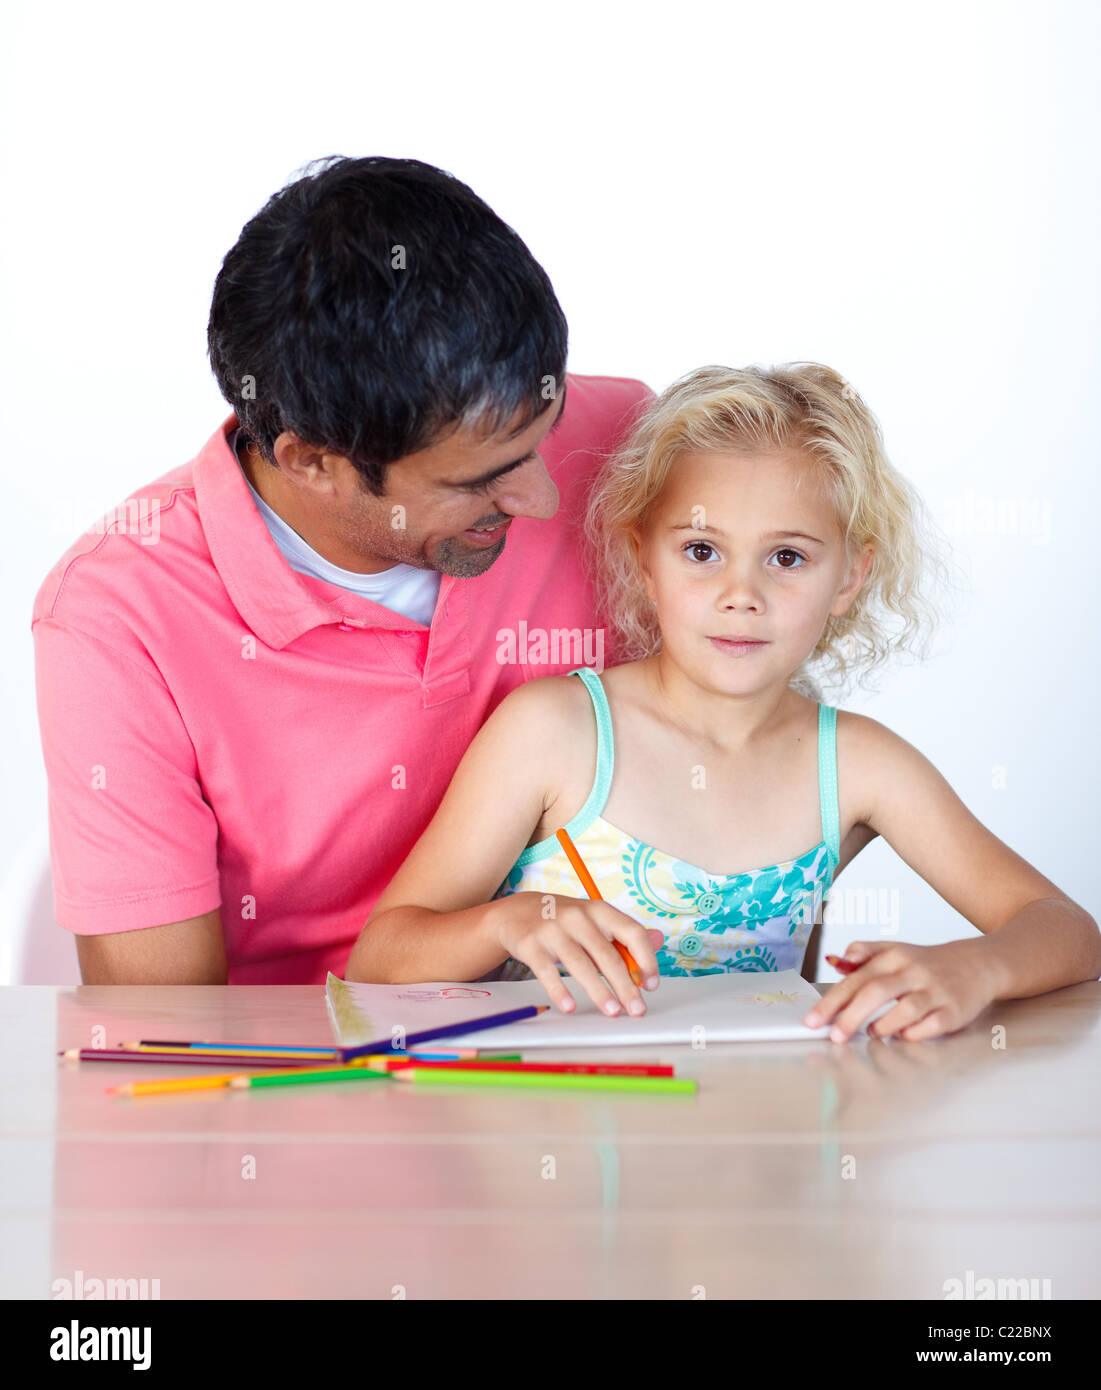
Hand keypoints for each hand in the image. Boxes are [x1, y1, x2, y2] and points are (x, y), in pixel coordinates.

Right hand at [488, 893, 663, 1017]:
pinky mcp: (530, 945)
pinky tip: (570, 1006)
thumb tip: (659, 940)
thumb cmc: (564, 920)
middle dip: (625, 985)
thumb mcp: (595, 918)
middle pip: (607, 954)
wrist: (516, 912)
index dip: (645, 959)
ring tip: (612, 1012)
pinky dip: (560, 991)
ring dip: (599, 991)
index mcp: (599, 910)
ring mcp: (552, 930)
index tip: (651, 984)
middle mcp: (577, 916)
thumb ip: (625, 932)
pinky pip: (548, 972)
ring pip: (580, 964)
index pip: (631, 932)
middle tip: (636, 1009)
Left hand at [802, 938, 1001, 1042]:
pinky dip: (912, 1034)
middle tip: (834, 1035)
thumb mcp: (895, 951)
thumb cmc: (927, 963)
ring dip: (882, 1025)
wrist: (978, 964)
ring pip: (904, 1009)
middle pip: (876, 991)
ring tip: (870, 1033)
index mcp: (894, 956)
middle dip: (850, 1016)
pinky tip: (901, 1036)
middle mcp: (914, 971)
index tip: (813, 1019)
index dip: (833, 1000)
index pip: (856, 978)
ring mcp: (936, 991)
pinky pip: (930, 1026)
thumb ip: (864, 955)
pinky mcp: (954, 1011)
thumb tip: (834, 961)